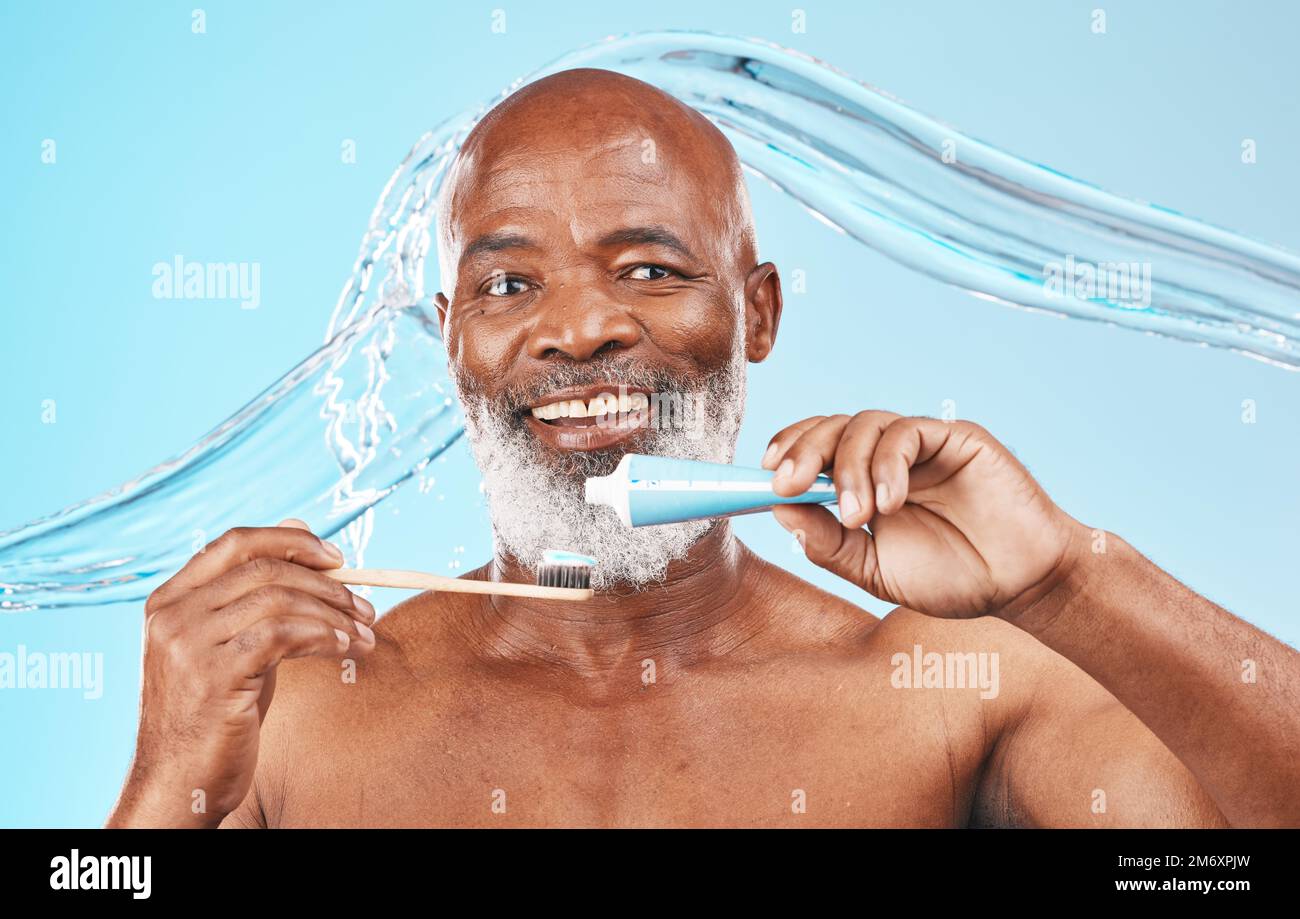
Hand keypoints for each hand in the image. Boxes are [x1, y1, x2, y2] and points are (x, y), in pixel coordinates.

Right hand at [106, 520, 375, 827]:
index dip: (292, 542)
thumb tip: (300, 529)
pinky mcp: (212, 675)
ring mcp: (187, 644)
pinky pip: (281, 636)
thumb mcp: (234, 644)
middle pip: (264, 568)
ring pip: (279, 600)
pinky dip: (322, 636)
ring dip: (333, 614)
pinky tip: (344, 649)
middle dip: (326, 583)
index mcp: (170, 599)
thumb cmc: (214, 713)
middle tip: (365, 605)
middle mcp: (172, 614)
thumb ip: (259, 594)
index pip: (236, 542)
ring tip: (364, 633)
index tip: (339, 557)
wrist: (178, 781)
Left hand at [764, 411, 1089, 619]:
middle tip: (787, 481)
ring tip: (859, 516)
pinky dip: (889, 464)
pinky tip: (891, 502)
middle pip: (832, 427)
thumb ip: (828, 544)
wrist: (1020, 586)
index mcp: (863, 482)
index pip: (815, 449)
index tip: (763, 475)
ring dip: (848, 468)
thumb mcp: (875, 570)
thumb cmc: (952, 578)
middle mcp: (888, 457)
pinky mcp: (955, 437)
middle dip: (802, 450)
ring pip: (864, 425)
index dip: (787, 450)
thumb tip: (780, 508)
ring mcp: (921, 445)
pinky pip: (908, 432)